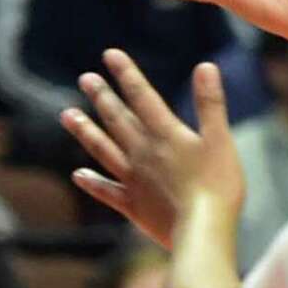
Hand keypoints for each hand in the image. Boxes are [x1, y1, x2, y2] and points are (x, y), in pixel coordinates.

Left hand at [61, 52, 241, 248]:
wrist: (200, 232)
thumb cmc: (217, 185)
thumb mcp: (220, 139)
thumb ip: (210, 103)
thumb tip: (205, 66)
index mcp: (165, 134)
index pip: (142, 96)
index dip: (126, 74)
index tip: (110, 55)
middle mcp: (143, 153)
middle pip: (118, 119)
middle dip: (102, 96)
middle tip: (85, 78)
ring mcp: (133, 180)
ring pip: (103, 150)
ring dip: (85, 132)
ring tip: (67, 115)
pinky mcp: (132, 205)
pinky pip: (106, 190)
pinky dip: (91, 182)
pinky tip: (77, 174)